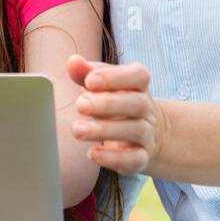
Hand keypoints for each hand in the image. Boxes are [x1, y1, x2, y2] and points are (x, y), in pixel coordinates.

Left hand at [66, 54, 166, 175]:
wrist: (145, 134)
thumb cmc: (115, 101)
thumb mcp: (103, 85)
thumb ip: (86, 72)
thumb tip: (73, 61)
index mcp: (139, 84)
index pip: (138, 76)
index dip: (115, 77)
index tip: (89, 81)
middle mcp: (146, 107)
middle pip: (137, 103)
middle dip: (107, 104)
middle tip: (80, 105)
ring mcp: (147, 133)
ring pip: (134, 130)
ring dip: (104, 130)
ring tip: (78, 130)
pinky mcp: (141, 158)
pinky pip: (134, 159)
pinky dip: (113, 158)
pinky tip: (92, 154)